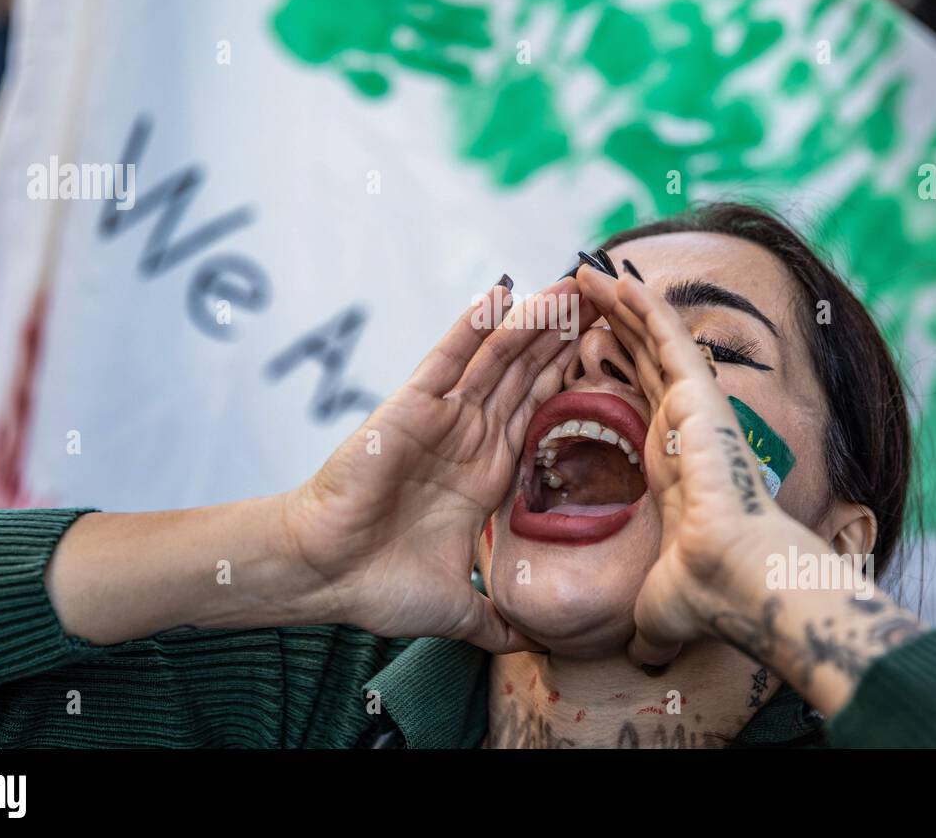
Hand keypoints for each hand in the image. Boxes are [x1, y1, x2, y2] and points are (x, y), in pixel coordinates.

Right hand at [287, 278, 593, 653]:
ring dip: (532, 323)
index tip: (612, 355)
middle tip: (604, 301)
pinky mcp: (409, 409)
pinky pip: (446, 359)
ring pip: (496, 359)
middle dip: (564, 339)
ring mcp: (441, 420)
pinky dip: (472, 327)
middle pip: (526, 376)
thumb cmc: (380, 587)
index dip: (574, 384)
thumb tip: (538, 647)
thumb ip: (501, 620)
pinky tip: (501, 294)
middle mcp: (470, 439)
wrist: (323, 578)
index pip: (541, 417)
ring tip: (568, 287)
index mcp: (488, 475)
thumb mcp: (463, 609)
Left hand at [574, 265, 821, 664]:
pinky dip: (640, 303)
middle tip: (580, 297)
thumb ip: (650, 616)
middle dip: (611, 328)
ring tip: (586, 271)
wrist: (737, 580)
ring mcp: (693, 406)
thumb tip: (643, 655)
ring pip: (651, 340)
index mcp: (672, 463)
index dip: (613, 374)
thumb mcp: (660, 602)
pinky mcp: (699, 393)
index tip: (586, 352)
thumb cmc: (705, 592)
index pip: (637, 405)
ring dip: (619, 304)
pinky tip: (612, 275)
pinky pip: (665, 336)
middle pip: (641, 363)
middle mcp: (683, 427)